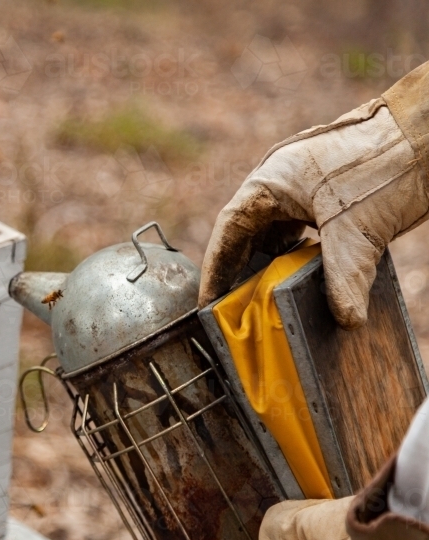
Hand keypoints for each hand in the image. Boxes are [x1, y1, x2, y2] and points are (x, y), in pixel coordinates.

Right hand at [198, 100, 428, 328]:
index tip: (209, 302)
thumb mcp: (360, 229)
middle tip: (233, 311)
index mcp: (269, 181)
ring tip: (263, 301)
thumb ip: (346, 276)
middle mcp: (278, 183)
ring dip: (268, 266)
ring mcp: (301, 187)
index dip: (216, 270)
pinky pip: (297, 230)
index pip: (229, 232)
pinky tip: (299, 279)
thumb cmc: (388, 163)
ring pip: (272, 234)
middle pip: (246, 236)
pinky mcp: (324, 194)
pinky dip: (294, 256)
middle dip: (240, 273)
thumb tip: (346, 318)